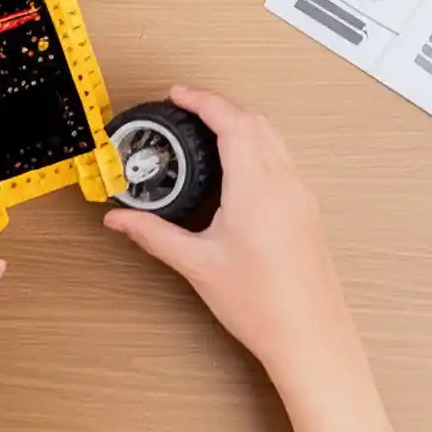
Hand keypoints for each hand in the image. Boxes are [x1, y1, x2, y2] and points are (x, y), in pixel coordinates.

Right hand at [105, 86, 412, 431]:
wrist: (310, 336)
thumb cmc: (263, 305)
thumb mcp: (197, 264)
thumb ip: (153, 234)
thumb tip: (121, 220)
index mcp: (257, 187)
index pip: (231, 121)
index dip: (202, 101)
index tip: (178, 95)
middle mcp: (284, 183)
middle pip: (255, 120)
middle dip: (220, 106)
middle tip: (187, 107)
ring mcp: (301, 195)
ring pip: (273, 137)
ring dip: (242, 122)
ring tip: (209, 130)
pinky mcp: (307, 210)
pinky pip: (283, 159)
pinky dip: (258, 145)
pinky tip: (239, 166)